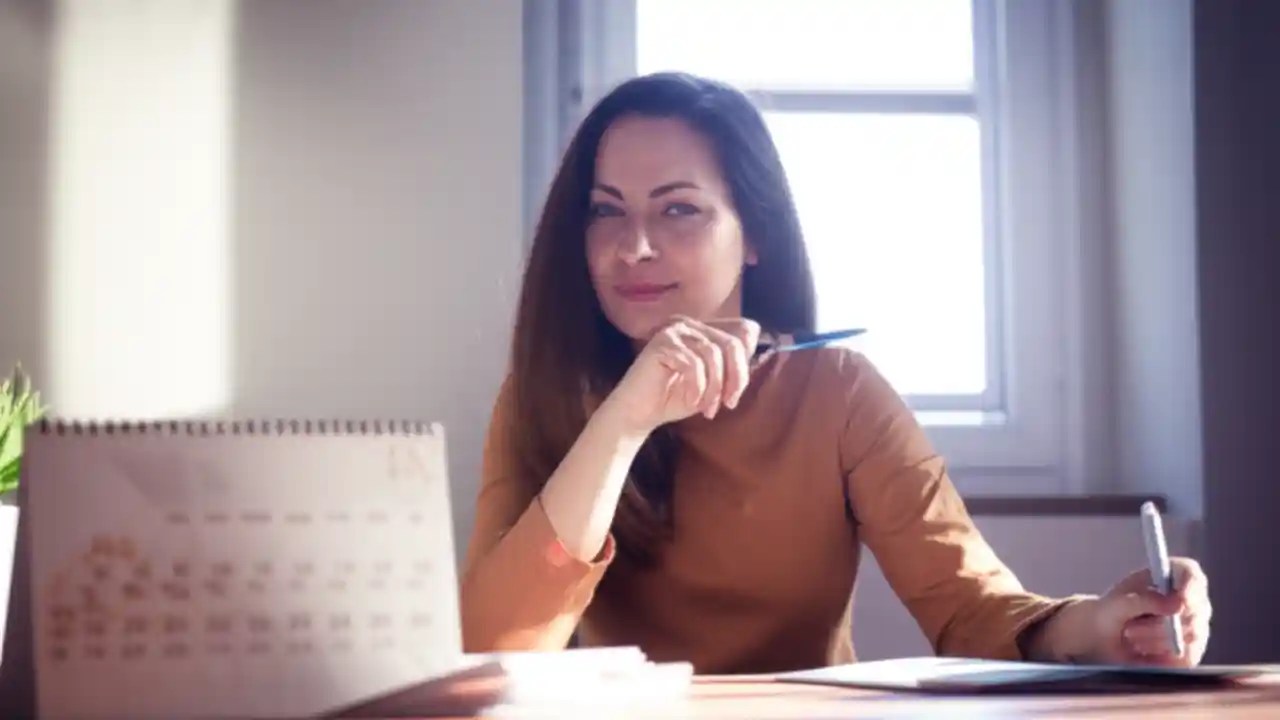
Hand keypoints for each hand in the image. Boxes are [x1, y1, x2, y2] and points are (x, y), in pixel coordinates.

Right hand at [598, 316, 760, 437]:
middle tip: (727, 404)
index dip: (743, 365)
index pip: (744, 331)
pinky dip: (696, 387)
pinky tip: (690, 401)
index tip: (733, 395)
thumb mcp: (712, 382)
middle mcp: (689, 323)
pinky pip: (693, 364)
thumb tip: (752, 347)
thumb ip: (730, 364)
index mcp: (703, 329)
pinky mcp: (662, 343)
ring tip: (707, 408)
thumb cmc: (674, 398)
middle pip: (732, 343)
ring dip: (714, 388)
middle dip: (735, 379)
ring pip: (713, 355)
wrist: (638, 413)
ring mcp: (674, 330)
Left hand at [1085, 557, 1211, 665]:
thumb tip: (1179, 604)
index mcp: (1171, 576)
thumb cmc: (1111, 611)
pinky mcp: (1192, 651)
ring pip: (1189, 636)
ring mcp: (1196, 626)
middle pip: (1193, 611)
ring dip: (1155, 640)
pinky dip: (1162, 658)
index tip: (1182, 599)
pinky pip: (1187, 658)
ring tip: (1130, 637)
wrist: (1104, 636)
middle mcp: (1190, 600)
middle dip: (1159, 624)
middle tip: (1129, 630)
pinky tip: (1143, 651)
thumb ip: (1145, 600)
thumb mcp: (1118, 603)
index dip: (1190, 586)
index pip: (1191, 574)